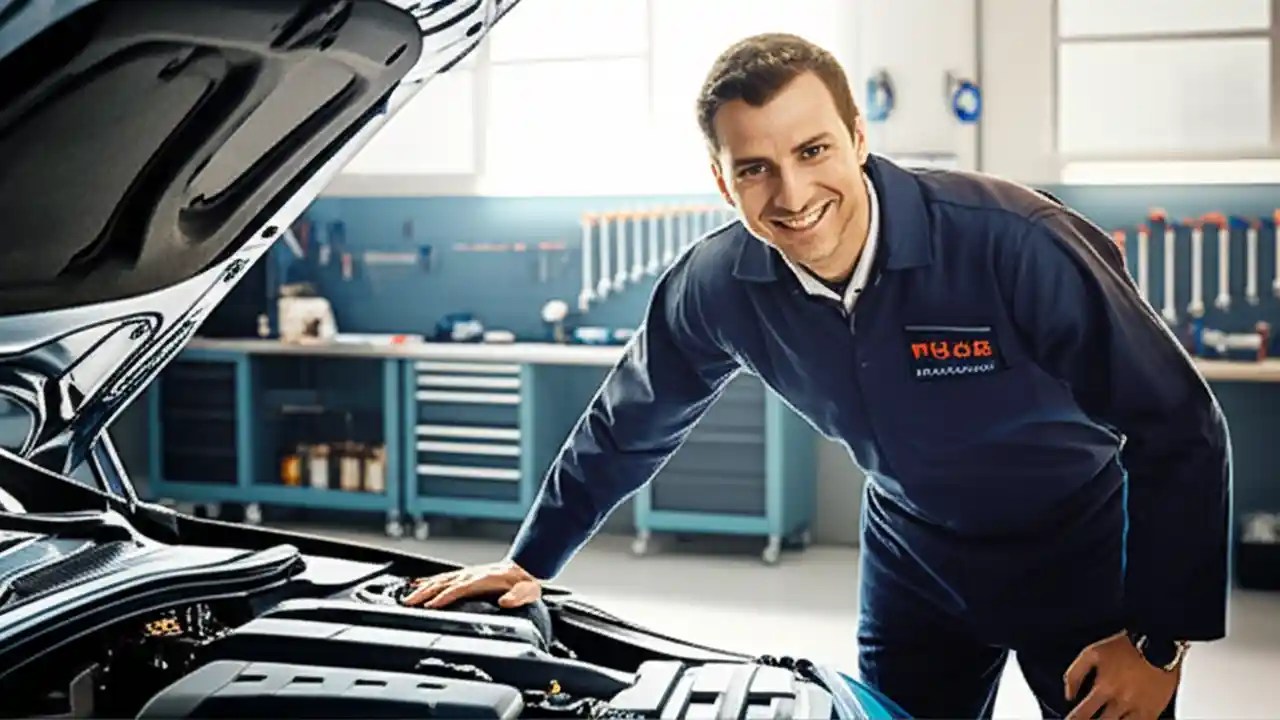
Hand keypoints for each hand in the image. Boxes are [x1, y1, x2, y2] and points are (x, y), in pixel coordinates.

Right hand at [401, 561, 541, 609]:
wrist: (525, 567)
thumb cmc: (525, 582)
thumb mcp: (528, 591)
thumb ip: (518, 596)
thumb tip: (505, 602)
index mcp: (484, 579)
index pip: (459, 589)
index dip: (444, 597)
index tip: (430, 606)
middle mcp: (472, 575)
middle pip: (443, 583)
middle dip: (425, 593)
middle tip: (409, 603)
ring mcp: (467, 574)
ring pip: (440, 580)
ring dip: (422, 589)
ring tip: (407, 598)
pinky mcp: (464, 576)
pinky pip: (443, 578)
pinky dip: (428, 581)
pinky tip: (417, 585)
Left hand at [1064, 632, 1179, 719]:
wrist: (1158, 642)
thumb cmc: (1126, 646)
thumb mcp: (1092, 653)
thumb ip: (1075, 674)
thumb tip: (1069, 695)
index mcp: (1104, 688)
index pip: (1082, 714)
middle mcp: (1121, 702)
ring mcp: (1138, 709)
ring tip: (1104, 719)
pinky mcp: (1153, 711)